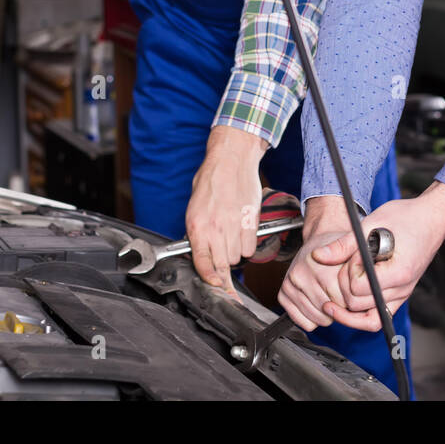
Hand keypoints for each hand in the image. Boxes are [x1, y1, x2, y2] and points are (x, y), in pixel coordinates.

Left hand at [185, 125, 267, 297]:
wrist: (231, 158)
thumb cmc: (211, 179)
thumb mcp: (194, 206)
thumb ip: (197, 230)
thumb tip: (201, 251)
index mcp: (196, 225)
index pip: (203, 263)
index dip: (210, 278)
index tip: (215, 285)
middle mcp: (214, 228)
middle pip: (222, 264)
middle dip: (222, 267)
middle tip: (223, 261)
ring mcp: (234, 226)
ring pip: (237, 258)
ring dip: (234, 253)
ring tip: (231, 236)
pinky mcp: (250, 222)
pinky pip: (250, 248)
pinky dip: (247, 245)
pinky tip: (242, 231)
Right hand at [276, 195, 353, 330]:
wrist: (319, 242)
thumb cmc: (338, 250)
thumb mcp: (354, 251)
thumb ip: (360, 265)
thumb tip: (367, 283)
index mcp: (319, 263)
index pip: (340, 301)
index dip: (350, 301)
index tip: (352, 293)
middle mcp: (301, 272)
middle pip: (327, 311)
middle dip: (339, 308)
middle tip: (341, 295)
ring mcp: (290, 283)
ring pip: (315, 318)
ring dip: (326, 314)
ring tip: (330, 298)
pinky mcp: (284, 293)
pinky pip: (301, 321)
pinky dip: (312, 318)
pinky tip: (318, 304)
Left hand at [324, 182, 444, 330]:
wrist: (431, 219)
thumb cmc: (406, 217)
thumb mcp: (371, 224)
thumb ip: (345, 244)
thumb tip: (319, 256)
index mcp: (398, 271)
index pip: (358, 287)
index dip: (348, 272)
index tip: (351, 255)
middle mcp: (402, 289)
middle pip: (358, 305)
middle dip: (344, 287)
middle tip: (345, 266)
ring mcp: (402, 295)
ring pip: (367, 319)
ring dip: (349, 305)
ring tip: (335, 291)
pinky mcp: (399, 295)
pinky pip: (378, 316)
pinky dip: (361, 312)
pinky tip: (348, 299)